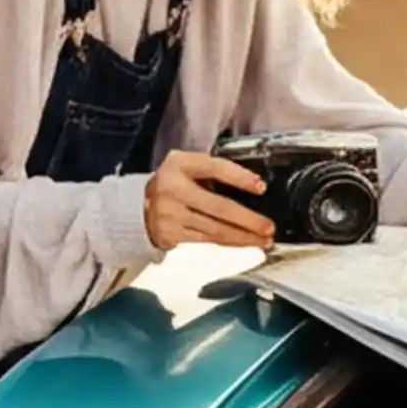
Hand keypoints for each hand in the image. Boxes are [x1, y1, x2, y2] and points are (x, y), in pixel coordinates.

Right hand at [143, 151, 275, 249]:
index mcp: (180, 164)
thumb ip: (212, 169)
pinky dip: (230, 242)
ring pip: (216, 229)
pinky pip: (208, 240)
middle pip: (219, 207)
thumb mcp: (186, 165)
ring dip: (244, 237)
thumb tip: (252, 183)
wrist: (137, 207)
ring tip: (264, 239)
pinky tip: (246, 243)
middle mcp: (174, 189)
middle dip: (248, 220)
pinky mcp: (172, 234)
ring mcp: (172, 214)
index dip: (239, 178)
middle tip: (269, 227)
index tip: (260, 187)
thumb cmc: (172, 183)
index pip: (215, 168)